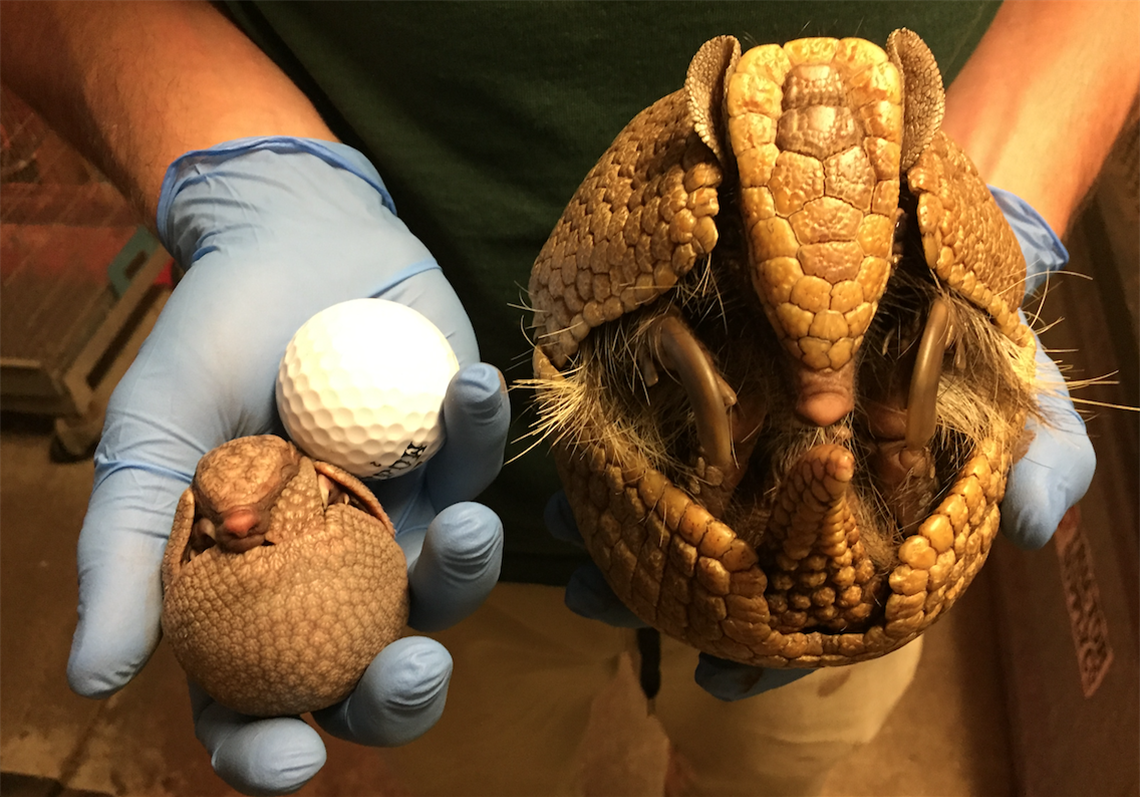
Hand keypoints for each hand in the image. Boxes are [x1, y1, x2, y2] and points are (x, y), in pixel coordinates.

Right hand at [66, 137, 509, 793]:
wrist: (280, 242)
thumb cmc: (208, 346)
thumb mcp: (153, 444)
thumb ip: (130, 553)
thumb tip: (96, 680)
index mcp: (257, 590)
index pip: (257, 699)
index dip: (268, 749)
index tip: (295, 762)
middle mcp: (339, 570)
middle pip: (375, 666)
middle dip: (403, 690)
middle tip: (416, 668)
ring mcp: (408, 512)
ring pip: (452, 580)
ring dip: (468, 566)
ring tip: (464, 524)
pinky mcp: (461, 450)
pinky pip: (484, 462)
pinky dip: (480, 432)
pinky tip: (469, 386)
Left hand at [551, 188, 1093, 700]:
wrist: (937, 256)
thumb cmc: (982, 344)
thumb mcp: (1025, 403)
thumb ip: (1041, 466)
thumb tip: (1033, 525)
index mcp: (852, 521)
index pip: (809, 603)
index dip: (772, 647)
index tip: (724, 674)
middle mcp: (792, 491)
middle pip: (722, 562)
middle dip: (663, 589)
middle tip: (605, 604)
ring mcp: (749, 440)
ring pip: (678, 505)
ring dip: (622, 531)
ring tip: (576, 556)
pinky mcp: (713, 379)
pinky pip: (658, 425)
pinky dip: (617, 450)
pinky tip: (573, 471)